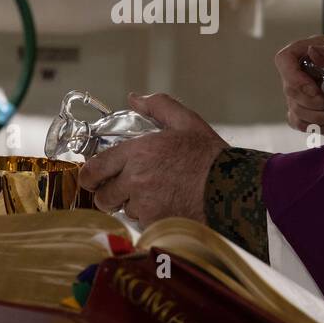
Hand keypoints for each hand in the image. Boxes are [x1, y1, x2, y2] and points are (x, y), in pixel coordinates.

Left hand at [76, 93, 227, 227]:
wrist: (233, 188)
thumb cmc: (210, 155)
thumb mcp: (186, 121)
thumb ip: (158, 106)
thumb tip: (134, 99)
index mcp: (138, 152)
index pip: (94, 169)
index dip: (90, 176)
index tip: (94, 178)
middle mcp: (136, 179)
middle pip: (103, 196)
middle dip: (110, 194)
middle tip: (123, 190)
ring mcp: (145, 204)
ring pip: (125, 210)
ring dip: (133, 206)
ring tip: (155, 195)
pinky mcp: (156, 223)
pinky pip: (142, 223)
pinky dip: (150, 218)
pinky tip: (168, 206)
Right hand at [274, 34, 323, 138]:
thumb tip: (312, 51)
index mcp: (315, 51)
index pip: (285, 58)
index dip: (293, 76)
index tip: (315, 90)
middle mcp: (304, 71)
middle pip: (289, 88)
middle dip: (318, 101)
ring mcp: (302, 94)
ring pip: (296, 109)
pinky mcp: (304, 115)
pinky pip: (299, 123)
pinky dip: (321, 124)